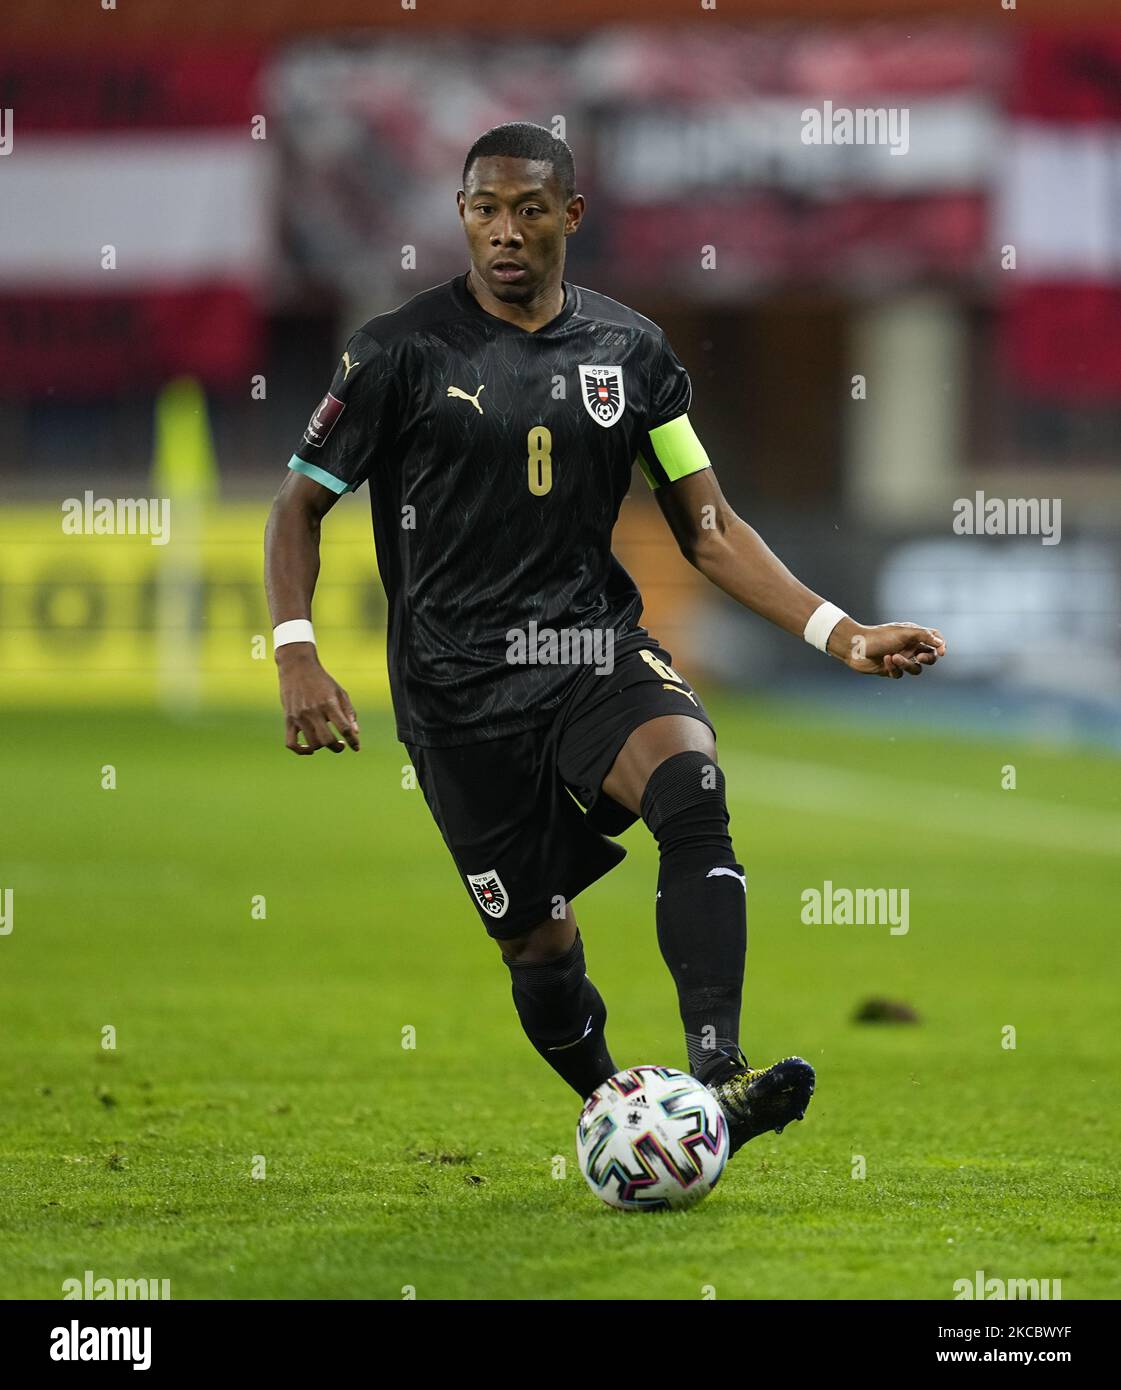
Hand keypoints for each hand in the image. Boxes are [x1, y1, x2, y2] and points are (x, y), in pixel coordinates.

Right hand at [276, 644, 359, 752]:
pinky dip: (301, 751)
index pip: (344, 728)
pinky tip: (310, 749)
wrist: (297, 667)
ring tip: (327, 742)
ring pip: (312, 743)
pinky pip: (291, 743)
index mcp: (329, 703)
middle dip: (337, 748)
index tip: (356, 747)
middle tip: (341, 745)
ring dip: (323, 747)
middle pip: (327, 740)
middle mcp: (314, 711)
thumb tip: (355, 733)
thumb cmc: (322, 680)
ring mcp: (299, 716)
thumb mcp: (339, 692)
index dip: (353, 741)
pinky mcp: (288, 719)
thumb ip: (349, 712)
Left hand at [830, 619, 946, 678]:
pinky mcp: (890, 669)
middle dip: (927, 659)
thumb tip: (941, 643)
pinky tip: (884, 660)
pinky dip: (893, 669)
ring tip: (894, 657)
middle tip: (920, 657)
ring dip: (906, 665)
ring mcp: (900, 658)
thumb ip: (924, 636)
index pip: (935, 639)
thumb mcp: (903, 633)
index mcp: (914, 635)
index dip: (941, 645)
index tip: (942, 652)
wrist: (855, 646)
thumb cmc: (879, 636)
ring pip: (915, 669)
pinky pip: (900, 674)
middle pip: (929, 657)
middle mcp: (909, 647)